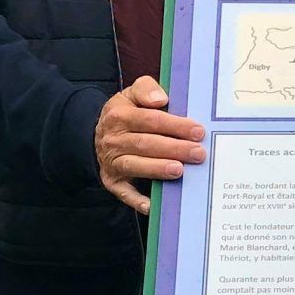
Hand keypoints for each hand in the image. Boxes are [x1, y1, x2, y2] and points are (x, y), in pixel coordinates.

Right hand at [95, 76, 204, 214]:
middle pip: (145, 143)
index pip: (150, 119)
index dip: (174, 125)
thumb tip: (160, 99)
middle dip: (174, 148)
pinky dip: (137, 200)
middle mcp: (114, 139)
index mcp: (120, 115)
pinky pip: (124, 193)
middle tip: (198, 153)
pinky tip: (153, 205)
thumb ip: (146, 89)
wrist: (96, 135)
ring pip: (135, 165)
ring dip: (157, 169)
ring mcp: (112, 162)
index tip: (197, 131)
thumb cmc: (126, 114)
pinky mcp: (113, 181)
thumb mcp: (130, 94)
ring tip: (179, 170)